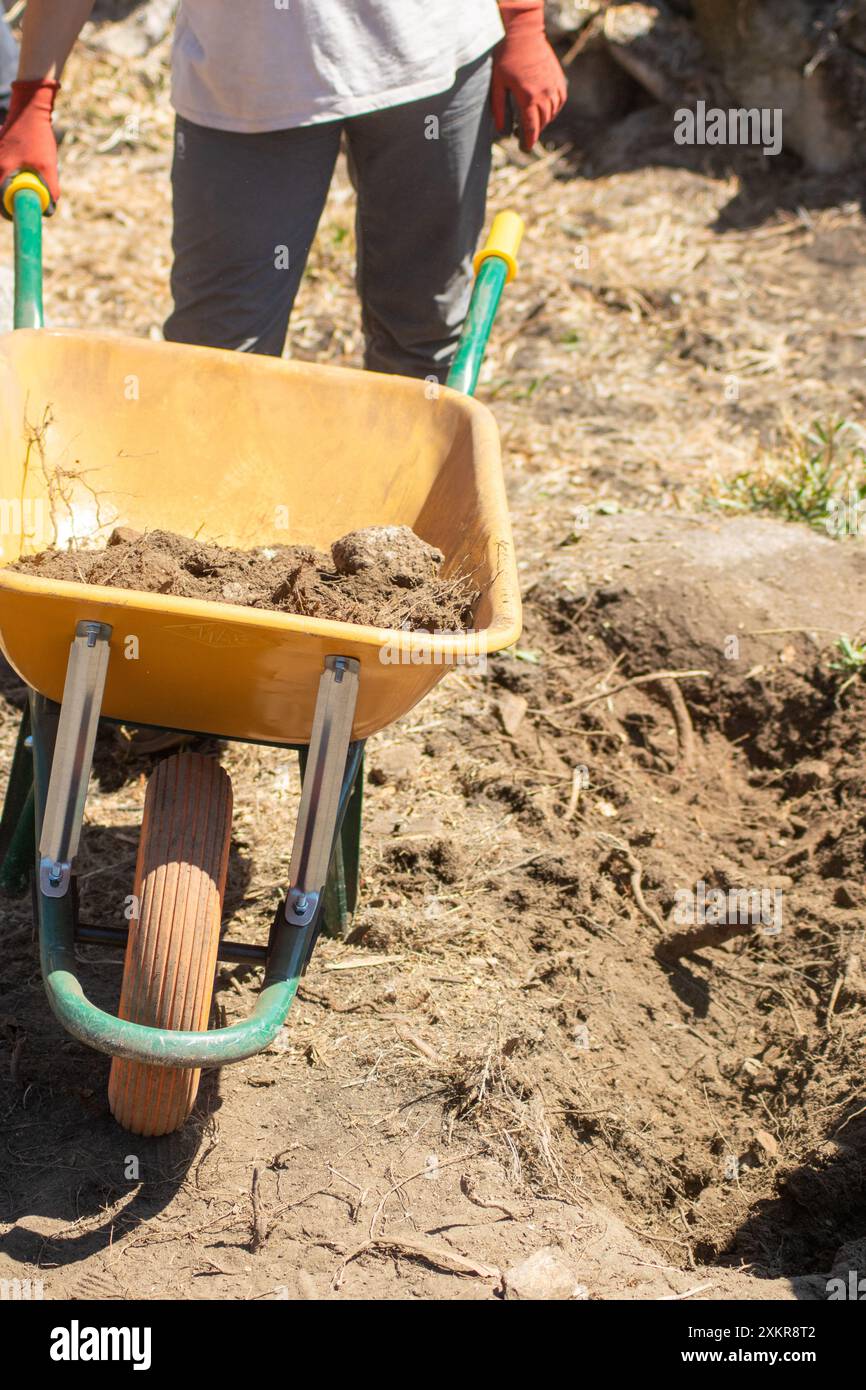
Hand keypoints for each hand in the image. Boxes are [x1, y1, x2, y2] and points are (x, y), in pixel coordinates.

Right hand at [0, 78, 59, 217]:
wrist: (29, 109)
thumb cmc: (37, 136)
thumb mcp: (48, 166)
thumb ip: (50, 189)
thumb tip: (50, 209)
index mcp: (1, 172)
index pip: (1, 204)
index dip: (11, 212)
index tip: (22, 214)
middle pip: (1, 192)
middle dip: (15, 196)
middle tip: (29, 195)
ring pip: (3, 179)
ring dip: (16, 182)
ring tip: (30, 171)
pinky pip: (4, 168)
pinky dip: (13, 170)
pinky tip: (25, 158)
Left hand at [492, 1, 566, 151]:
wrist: (524, 34)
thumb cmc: (507, 57)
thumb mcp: (497, 84)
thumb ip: (499, 108)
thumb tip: (501, 130)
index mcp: (528, 98)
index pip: (531, 128)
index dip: (528, 142)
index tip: (525, 149)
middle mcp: (544, 95)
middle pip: (542, 123)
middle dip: (534, 132)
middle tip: (524, 136)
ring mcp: (553, 86)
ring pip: (552, 113)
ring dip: (544, 122)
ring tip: (533, 123)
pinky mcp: (559, 78)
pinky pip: (560, 101)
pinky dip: (554, 109)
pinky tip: (546, 110)